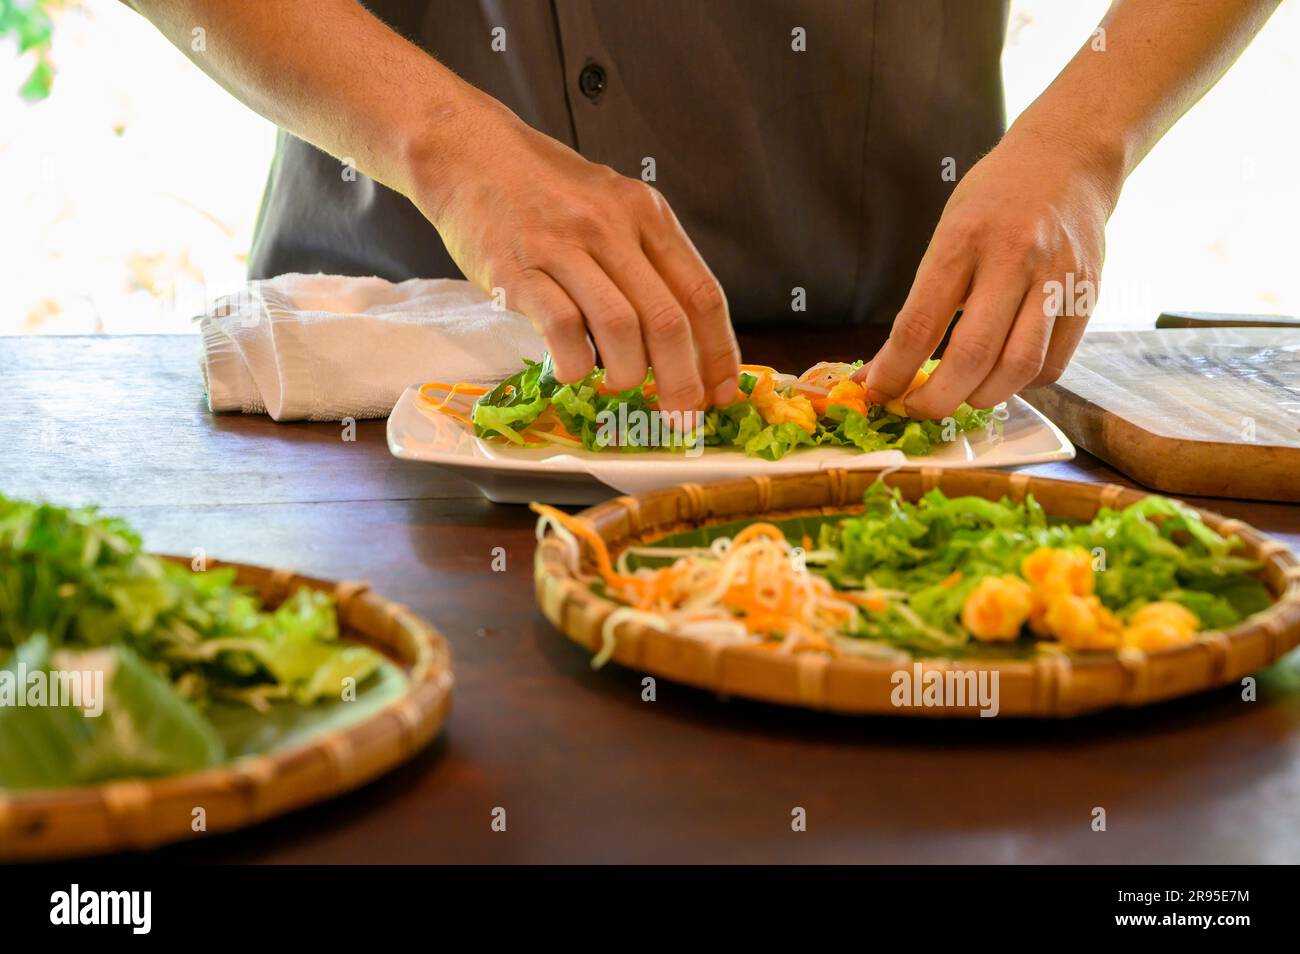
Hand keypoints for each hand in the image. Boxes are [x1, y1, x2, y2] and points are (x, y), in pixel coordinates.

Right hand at [411, 101, 738, 411]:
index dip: (719, 352)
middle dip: (683, 380)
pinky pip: (562, 328)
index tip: (723, 392)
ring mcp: (564, 248)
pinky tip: (573, 369)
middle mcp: (612, 228)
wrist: (471, 154)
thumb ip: (646, 261)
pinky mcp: (518, 270)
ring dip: (628, 373)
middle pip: (668, 320)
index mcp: (647, 214)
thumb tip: (683, 339)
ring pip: (621, 328)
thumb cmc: (545, 190)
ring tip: (620, 386)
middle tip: (681, 414)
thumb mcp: (612, 207)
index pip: (702, 294)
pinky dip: (576, 363)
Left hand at [862, 124, 1120, 417]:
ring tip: (962, 397)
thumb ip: (920, 304)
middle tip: (919, 410)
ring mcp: (1057, 280)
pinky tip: (1002, 376)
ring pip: (1019, 367)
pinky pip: (1053, 364)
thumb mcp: (947, 233)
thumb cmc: (993, 201)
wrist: (1068, 159)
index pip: (920, 323)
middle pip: (973, 355)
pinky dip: (1021, 384)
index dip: (894, 371)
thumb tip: (881, 372)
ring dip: (982, 398)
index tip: (878, 393)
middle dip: (937, 399)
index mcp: (964, 239)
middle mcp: (1014, 259)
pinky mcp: (1088, 296)